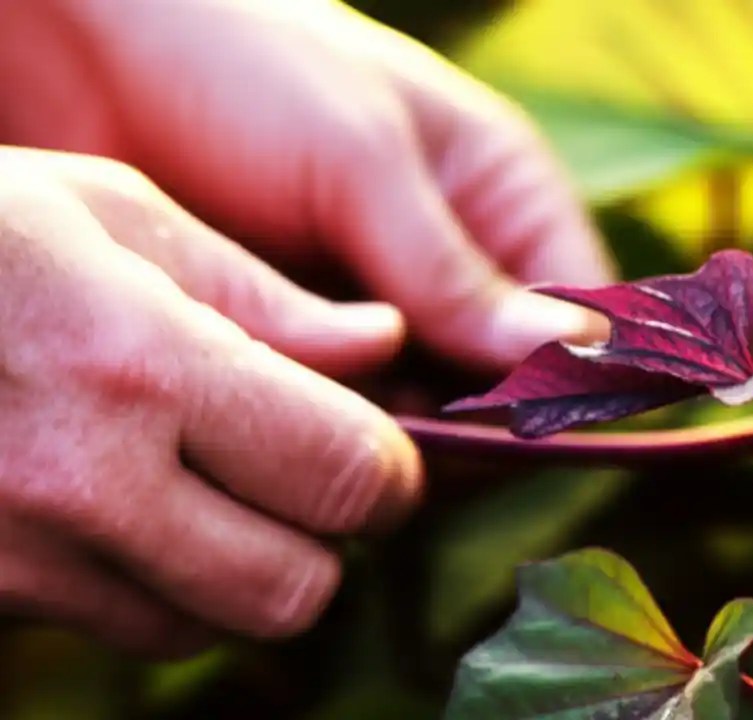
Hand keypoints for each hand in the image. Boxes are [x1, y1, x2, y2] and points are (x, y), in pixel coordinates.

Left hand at [0, 0, 612, 368]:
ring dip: (389, 429)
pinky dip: (325, 425)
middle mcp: (453, 266)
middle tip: (401, 430)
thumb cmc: (247, 63)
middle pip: (503, 384)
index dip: (566, 378)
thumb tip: (570, 356)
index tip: (518, 426)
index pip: (579, 314)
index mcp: (501, 199)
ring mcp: (378, 312)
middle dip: (465, 419)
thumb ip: (456, 270)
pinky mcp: (308, 344)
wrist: (89, 49)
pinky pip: (344, 414)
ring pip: (423, 413)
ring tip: (325, 406)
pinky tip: (283, 408)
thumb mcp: (364, 159)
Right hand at [0, 146, 422, 655]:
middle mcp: (81, 481)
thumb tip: (378, 343)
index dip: (388, 473)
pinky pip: (113, 629)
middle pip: (293, 588)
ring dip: (238, 572)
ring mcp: (15, 557)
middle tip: (303, 479)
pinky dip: (153, 591)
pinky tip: (127, 511)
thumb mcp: (109, 216)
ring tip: (204, 487)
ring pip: (205, 627)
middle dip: (324, 540)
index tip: (381, 453)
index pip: (344, 474)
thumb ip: (261, 295)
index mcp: (141, 366)